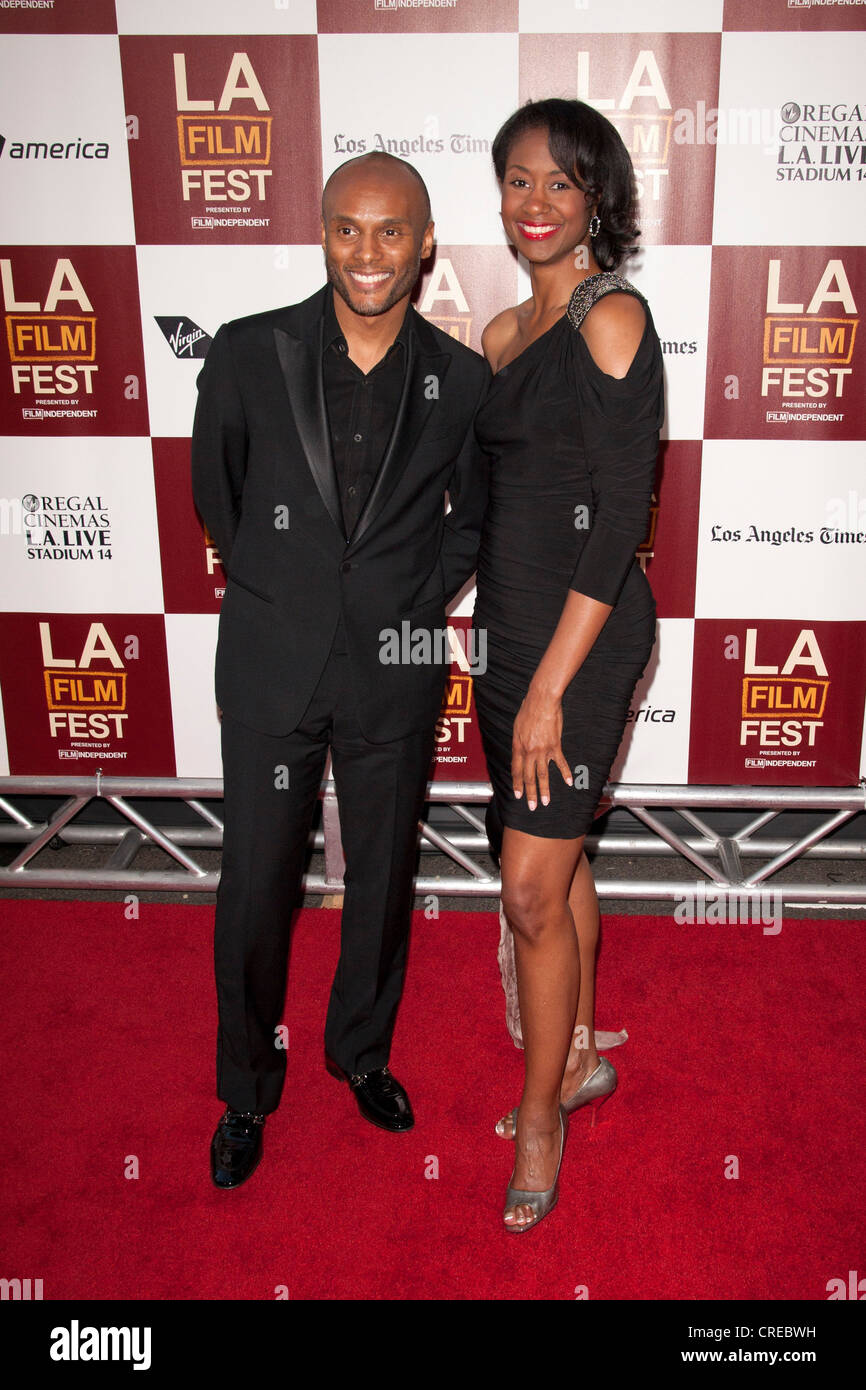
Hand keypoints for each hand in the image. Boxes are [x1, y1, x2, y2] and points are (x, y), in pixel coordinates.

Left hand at [511, 686, 572, 810]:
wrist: (541, 701)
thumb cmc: (528, 710)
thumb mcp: (517, 727)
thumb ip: (518, 742)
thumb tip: (519, 752)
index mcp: (518, 746)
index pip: (516, 770)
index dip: (517, 784)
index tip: (518, 795)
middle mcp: (529, 751)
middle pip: (528, 776)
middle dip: (530, 793)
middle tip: (532, 806)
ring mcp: (542, 750)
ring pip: (542, 774)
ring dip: (544, 790)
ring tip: (546, 802)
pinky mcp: (555, 746)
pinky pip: (560, 763)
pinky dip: (565, 773)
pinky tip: (568, 782)